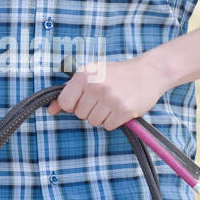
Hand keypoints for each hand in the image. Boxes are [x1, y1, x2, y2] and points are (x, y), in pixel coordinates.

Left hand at [46, 56, 166, 129]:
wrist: (148, 72)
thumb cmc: (116, 74)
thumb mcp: (91, 75)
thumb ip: (70, 91)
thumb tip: (50, 111)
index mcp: (84, 74)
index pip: (65, 102)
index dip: (72, 106)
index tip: (82, 101)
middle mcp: (96, 85)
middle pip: (80, 114)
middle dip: (89, 110)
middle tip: (103, 99)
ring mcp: (110, 98)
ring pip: (94, 122)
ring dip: (102, 116)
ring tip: (112, 102)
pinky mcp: (124, 110)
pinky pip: (108, 126)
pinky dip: (113, 121)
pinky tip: (120, 108)